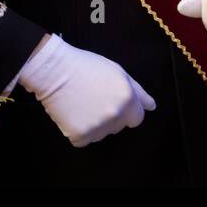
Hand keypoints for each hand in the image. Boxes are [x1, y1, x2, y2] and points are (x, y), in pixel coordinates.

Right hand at [17, 34, 155, 146]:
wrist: (54, 70)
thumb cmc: (86, 66)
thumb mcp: (117, 72)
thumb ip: (138, 91)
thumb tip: (151, 106)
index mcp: (127, 99)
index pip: (136, 118)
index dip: (126, 110)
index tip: (112, 101)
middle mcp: (115, 116)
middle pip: (118, 126)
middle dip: (110, 116)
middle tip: (94, 98)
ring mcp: (97, 128)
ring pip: (101, 134)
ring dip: (94, 124)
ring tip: (81, 103)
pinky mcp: (79, 136)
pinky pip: (83, 139)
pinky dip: (78, 130)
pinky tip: (72, 113)